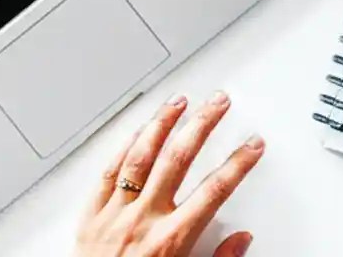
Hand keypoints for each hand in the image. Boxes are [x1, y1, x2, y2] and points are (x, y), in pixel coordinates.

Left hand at [75, 92, 262, 256]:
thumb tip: (242, 240)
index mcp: (172, 242)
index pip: (215, 191)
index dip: (238, 163)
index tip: (252, 145)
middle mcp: (143, 222)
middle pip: (179, 159)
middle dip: (202, 125)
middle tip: (219, 103)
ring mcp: (114, 215)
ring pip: (141, 156)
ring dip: (162, 123)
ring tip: (179, 101)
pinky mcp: (90, 216)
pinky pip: (108, 172)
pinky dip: (125, 147)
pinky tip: (138, 130)